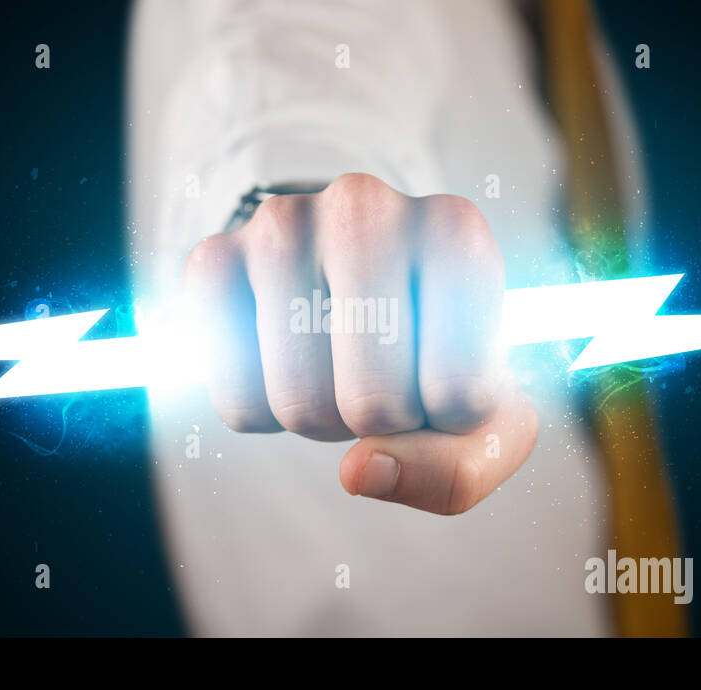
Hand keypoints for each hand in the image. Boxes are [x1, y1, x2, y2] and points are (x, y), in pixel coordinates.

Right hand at [181, 173, 537, 513]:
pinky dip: (262, 413)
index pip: (459, 396)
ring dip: (321, 421)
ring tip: (337, 366)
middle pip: (374, 404)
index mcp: (455, 232)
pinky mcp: (214, 257)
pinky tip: (284, 362)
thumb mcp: (487, 418)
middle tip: (387, 375)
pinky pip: (235, 399)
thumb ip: (457, 469)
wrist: (363, 284)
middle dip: (381, 424)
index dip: (452, 418)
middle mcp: (366, 207)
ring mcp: (281, 224)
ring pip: (299, 405)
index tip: (448, 371)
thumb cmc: (437, 354)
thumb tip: (359, 471)